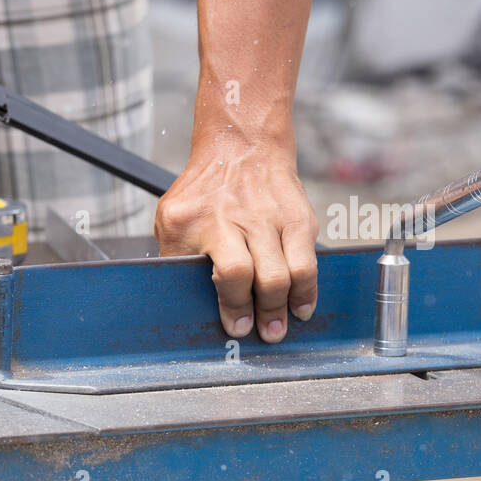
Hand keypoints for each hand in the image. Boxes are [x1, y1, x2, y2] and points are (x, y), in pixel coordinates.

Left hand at [154, 141, 318, 342]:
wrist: (240, 147)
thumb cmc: (202, 192)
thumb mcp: (172, 219)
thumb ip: (175, 256)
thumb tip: (180, 302)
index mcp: (195, 221)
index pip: (225, 271)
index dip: (232, 305)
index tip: (235, 327)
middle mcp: (234, 219)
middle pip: (255, 275)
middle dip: (261, 312)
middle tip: (262, 333)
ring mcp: (270, 218)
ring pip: (288, 272)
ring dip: (286, 305)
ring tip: (283, 325)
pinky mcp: (298, 219)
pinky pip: (308, 261)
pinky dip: (307, 289)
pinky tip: (301, 306)